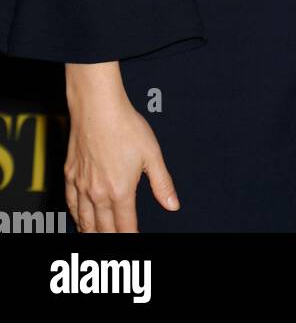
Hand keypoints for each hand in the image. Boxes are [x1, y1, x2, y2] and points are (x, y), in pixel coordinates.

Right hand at [64, 62, 179, 231]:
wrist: (97, 107)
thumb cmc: (125, 126)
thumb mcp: (152, 154)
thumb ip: (162, 183)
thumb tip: (173, 204)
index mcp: (120, 191)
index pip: (125, 226)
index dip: (131, 237)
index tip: (135, 240)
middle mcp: (98, 193)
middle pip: (103, 228)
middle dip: (112, 238)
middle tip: (118, 241)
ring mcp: (81, 185)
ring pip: (84, 221)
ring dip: (91, 233)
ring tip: (97, 239)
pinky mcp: (70, 175)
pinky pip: (70, 205)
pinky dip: (75, 217)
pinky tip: (79, 219)